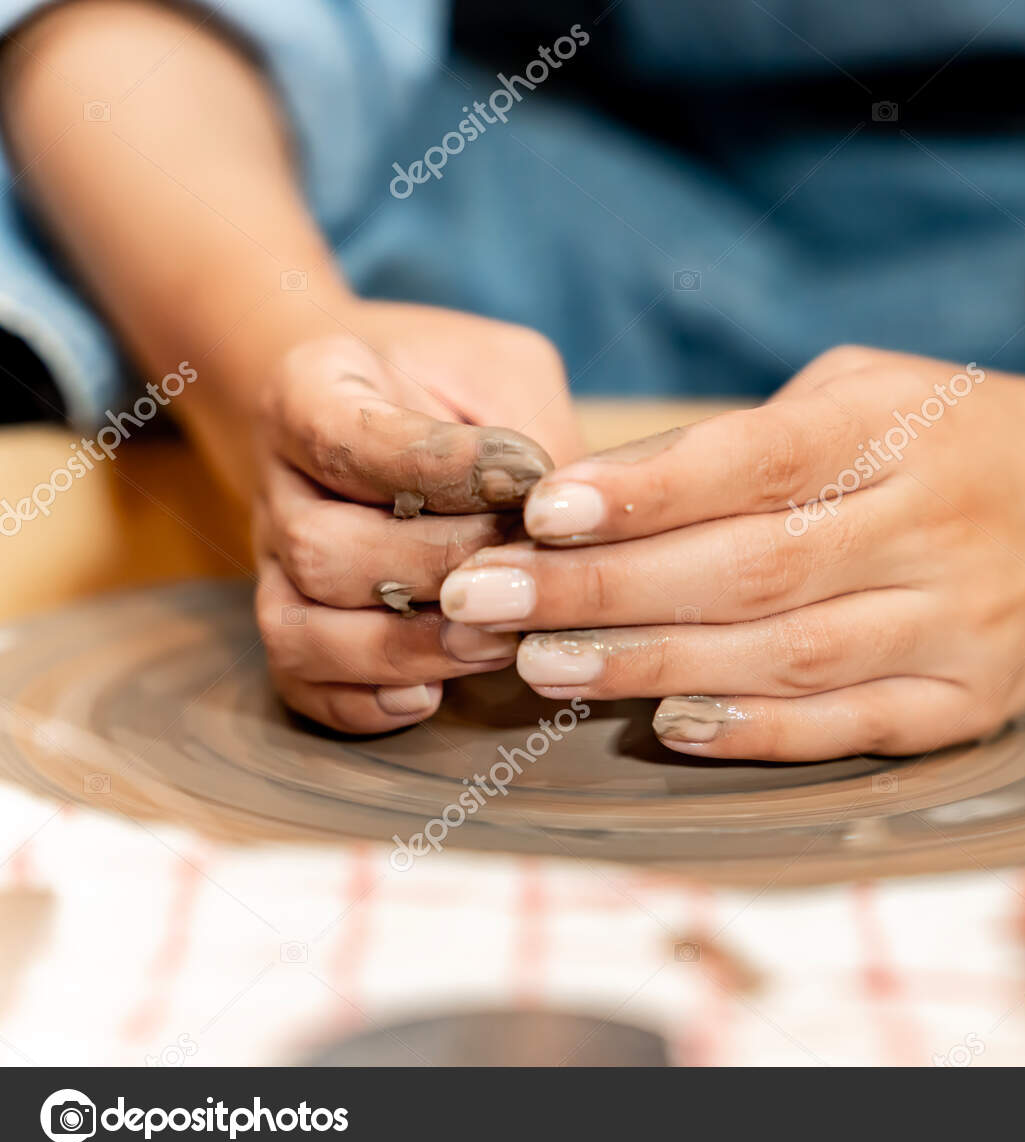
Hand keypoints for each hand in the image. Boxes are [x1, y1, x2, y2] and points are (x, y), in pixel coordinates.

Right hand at [252, 301, 581, 732]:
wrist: (372, 395)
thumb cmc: (446, 381)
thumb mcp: (495, 365)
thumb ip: (525, 422)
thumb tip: (560, 517)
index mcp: (310, 392)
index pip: (348, 438)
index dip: (438, 469)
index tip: (523, 479)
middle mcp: (277, 484)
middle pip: (322, 548)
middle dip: (435, 571)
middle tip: (526, 573)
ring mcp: (275, 562)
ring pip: (301, 629)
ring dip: (405, 649)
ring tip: (495, 645)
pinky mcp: (293, 619)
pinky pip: (299, 683)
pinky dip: (360, 703)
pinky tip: (433, 697)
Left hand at [437, 345, 1024, 759]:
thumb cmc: (980, 435)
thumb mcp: (882, 392)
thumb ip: (762, 439)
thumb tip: (609, 501)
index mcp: (906, 428)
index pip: (755, 463)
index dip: (643, 492)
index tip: (538, 511)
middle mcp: (935, 528)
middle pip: (748, 568)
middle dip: (603, 589)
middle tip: (484, 603)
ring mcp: (960, 625)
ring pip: (785, 655)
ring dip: (654, 667)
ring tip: (542, 668)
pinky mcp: (973, 703)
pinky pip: (854, 725)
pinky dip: (761, 733)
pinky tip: (672, 727)